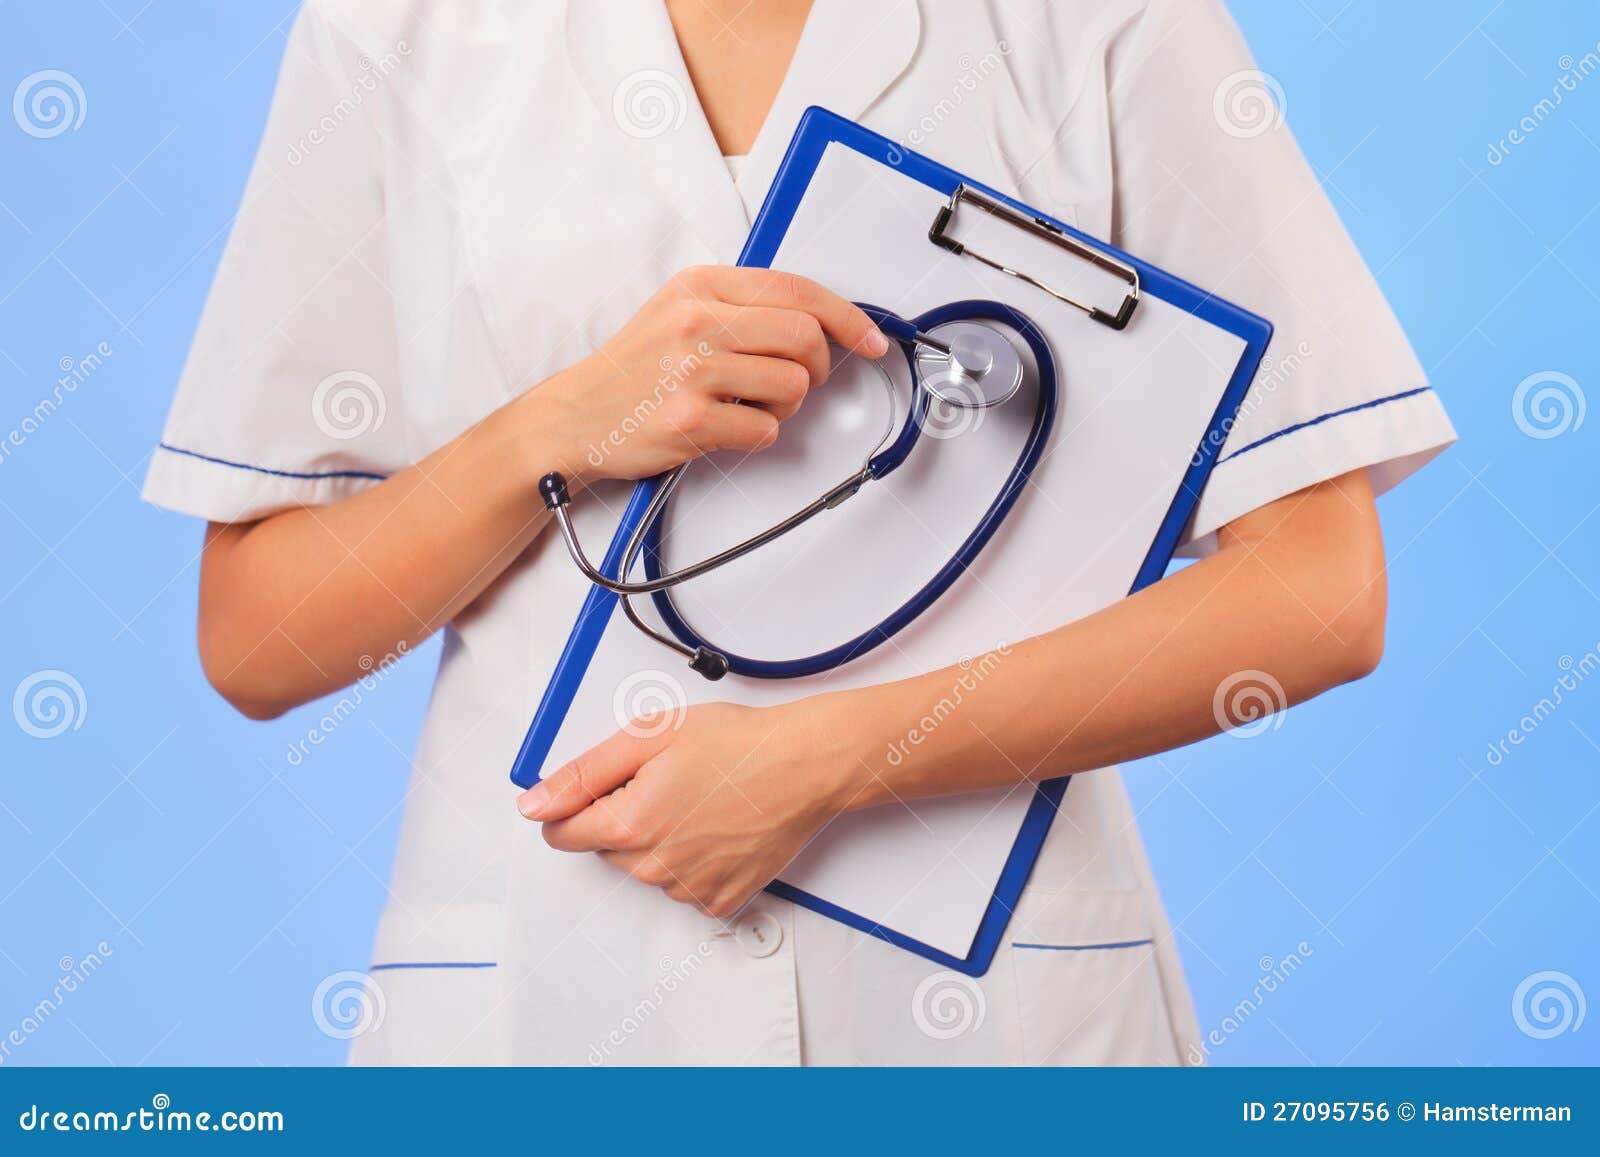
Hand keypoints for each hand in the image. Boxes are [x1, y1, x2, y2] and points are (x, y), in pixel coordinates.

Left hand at [517, 699, 860, 918]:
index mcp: (628, 825)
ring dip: (661, 837)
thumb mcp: (647, 737)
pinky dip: (694, 859)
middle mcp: (653, 867)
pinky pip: (684, 884)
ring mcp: (687, 890)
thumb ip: (581, 774)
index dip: (579, 802)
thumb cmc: (737, 745)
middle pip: (605, 848)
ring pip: (645, 866)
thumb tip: (533, 804)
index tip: (612, 782)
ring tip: (702, 799)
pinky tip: (718, 827)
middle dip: (625, 816)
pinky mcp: (719, 901)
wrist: (806, 765)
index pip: (561, 833)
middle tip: (670, 780)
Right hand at [528, 266, 888, 482]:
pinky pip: (764, 430)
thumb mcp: (679, 312)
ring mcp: (691, 370)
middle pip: (806, 336)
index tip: (871, 340)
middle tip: (796, 382)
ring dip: (786, 406)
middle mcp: (696, 321)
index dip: (848, 318)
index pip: (798, 290)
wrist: (572, 418)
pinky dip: (757, 435)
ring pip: (793, 386)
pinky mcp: (688, 420)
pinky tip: (725, 428)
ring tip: (750, 407)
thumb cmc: (632, 371)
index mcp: (700, 287)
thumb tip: (819, 322)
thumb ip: (742, 308)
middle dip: (818, 367)